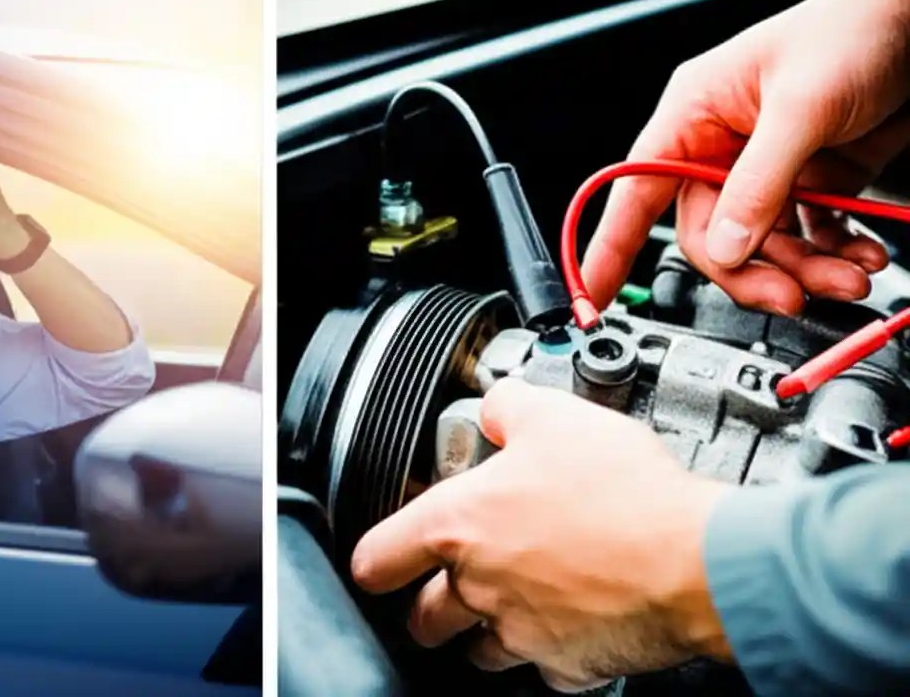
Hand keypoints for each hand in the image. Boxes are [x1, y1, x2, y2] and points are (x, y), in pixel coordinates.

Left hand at [350, 379, 731, 692]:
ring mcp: (520, 632)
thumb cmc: (626, 494)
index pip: (376, 560)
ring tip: (517, 597)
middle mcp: (478, 587)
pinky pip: (543, 668)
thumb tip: (496, 406)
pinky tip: (572, 620)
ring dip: (485, 631)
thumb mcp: (557, 417)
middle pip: (423, 618)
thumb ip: (510, 408)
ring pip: (477, 650)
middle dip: (431, 604)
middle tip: (453, 583)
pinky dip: (550, 651)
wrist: (698, 560)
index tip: (384, 559)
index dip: (376, 559)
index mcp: (458, 527)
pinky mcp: (566, 665)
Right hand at [583, 0, 909, 315]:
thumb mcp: (802, 106)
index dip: (610, 246)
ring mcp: (771, 168)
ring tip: (848, 275)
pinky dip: (834, 254)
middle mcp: (725, 145)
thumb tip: (725, 247)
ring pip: (764, 245)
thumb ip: (760, 183)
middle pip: (712, 236)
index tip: (594, 295)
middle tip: (790, 295)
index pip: (636, 190)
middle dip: (753, 271)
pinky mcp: (815, 180)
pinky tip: (859, 255)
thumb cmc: (855, 28)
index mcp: (696, 114)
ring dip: (805, 270)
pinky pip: (810, 236)